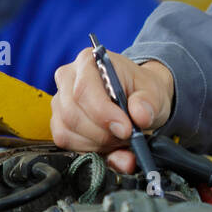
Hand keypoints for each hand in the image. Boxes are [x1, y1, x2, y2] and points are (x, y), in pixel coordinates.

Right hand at [51, 50, 174, 173]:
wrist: (138, 99)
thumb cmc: (141, 91)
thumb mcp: (154, 93)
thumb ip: (148, 103)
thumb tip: (140, 115)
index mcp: (89, 61)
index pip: (84, 89)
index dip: (103, 114)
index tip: (125, 129)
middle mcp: (68, 78)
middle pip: (73, 114)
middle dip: (103, 133)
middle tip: (126, 136)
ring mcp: (60, 101)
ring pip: (68, 131)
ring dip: (97, 143)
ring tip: (119, 138)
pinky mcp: (58, 122)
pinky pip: (66, 142)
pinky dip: (89, 149)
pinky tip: (107, 144)